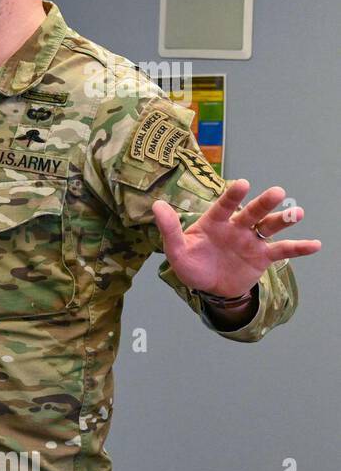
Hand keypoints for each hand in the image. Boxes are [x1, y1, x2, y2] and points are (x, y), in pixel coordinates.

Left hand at [153, 179, 321, 297]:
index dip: (233, 196)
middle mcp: (236, 227)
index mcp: (214, 222)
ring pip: (270, 227)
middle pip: (252, 212)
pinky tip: (315, 244)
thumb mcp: (176, 250)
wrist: (209, 287)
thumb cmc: (191, 264)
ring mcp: (251, 240)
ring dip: (284, 220)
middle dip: (264, 203)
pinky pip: (282, 250)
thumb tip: (156, 205)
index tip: (243, 184)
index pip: (224, 206)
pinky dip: (298, 248)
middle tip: (277, 192)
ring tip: (297, 213)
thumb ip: (169, 229)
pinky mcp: (262, 256)